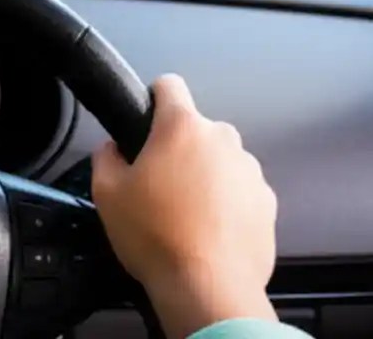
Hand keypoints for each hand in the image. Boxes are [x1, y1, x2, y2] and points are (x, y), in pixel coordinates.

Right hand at [90, 75, 277, 338]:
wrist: (207, 287)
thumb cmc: (155, 236)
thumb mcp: (107, 194)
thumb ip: (105, 157)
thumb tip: (113, 148)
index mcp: (182, 127)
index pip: (169, 85)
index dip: (153, 98)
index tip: (145, 121)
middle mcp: (223, 139)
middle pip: (196, 129)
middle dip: (178, 148)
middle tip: (157, 185)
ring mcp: (251, 170)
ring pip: (220, 160)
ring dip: (205, 176)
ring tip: (185, 215)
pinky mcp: (267, 202)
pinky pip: (240, 190)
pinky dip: (227, 203)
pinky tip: (209, 232)